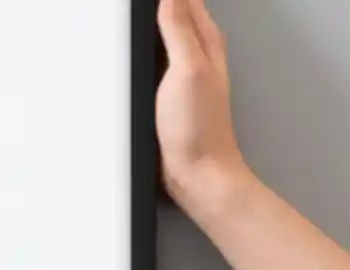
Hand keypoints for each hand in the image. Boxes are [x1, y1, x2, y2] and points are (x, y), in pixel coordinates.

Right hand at [156, 0, 249, 211]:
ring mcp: (188, 77)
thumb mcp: (187, 69)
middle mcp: (201, 56)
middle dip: (170, 4)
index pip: (191, 2)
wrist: (197, 172)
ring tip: (149, 14)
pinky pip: (162, 62)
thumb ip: (178, 29)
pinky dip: (153, 51)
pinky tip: (142, 54)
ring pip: (175, 37)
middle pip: (185, 15)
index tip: (147, 0)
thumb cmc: (197, 127)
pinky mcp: (173, 97)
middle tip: (148, 4)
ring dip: (162, 23)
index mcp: (207, 44)